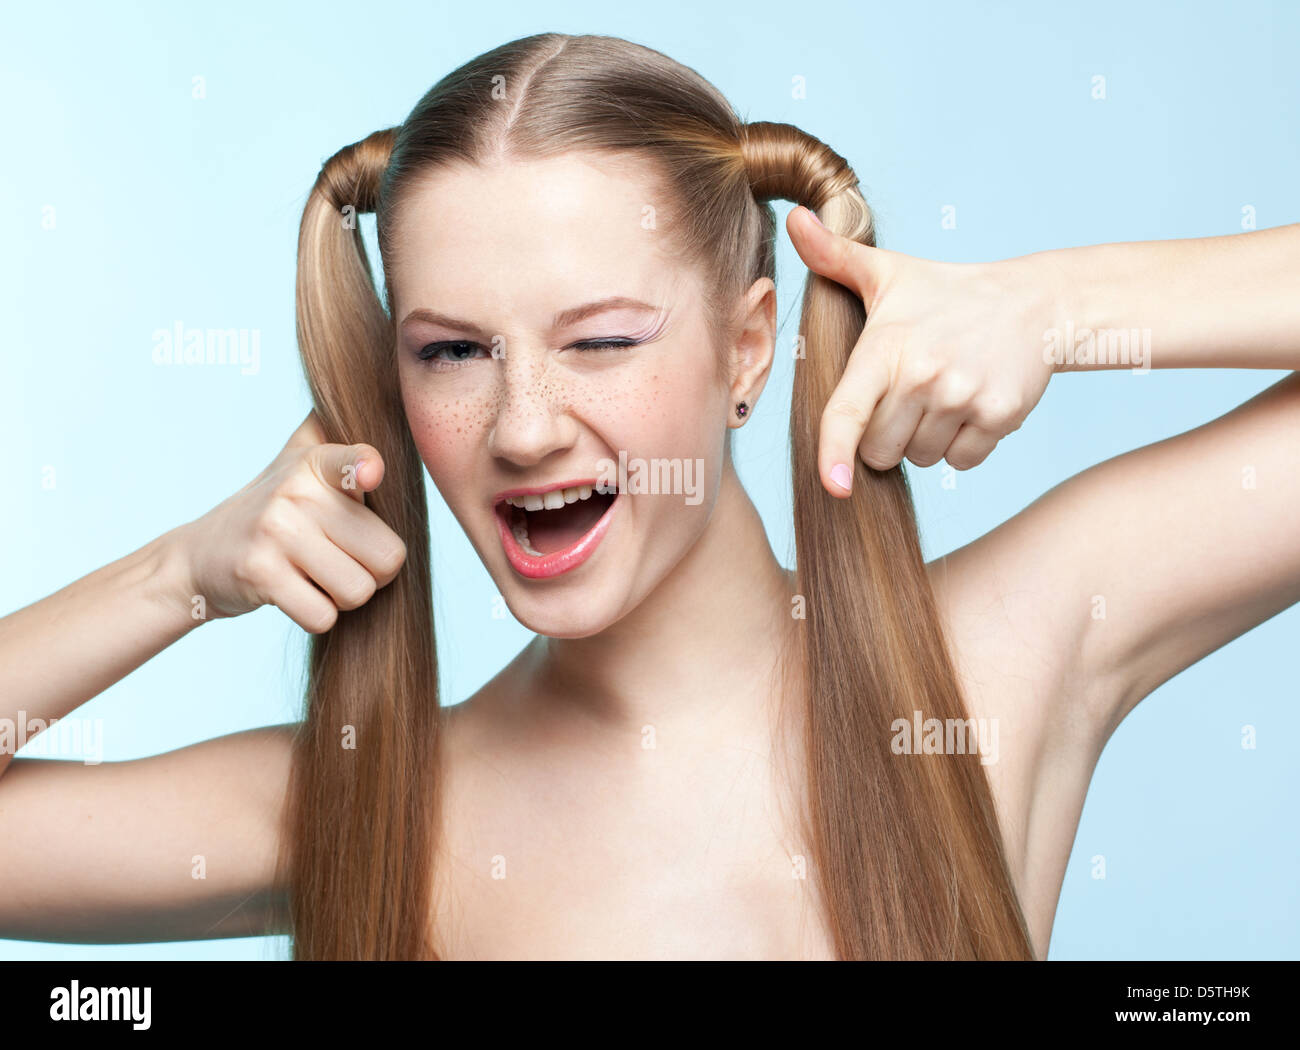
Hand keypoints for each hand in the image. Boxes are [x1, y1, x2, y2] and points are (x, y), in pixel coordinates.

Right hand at [173, 412, 407, 632]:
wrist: (199, 556)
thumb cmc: (275, 512)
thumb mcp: (303, 462)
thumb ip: (347, 439)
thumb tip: (387, 389)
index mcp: (315, 461)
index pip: (357, 461)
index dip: (366, 470)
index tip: (370, 475)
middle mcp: (295, 490)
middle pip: (387, 557)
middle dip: (373, 571)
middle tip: (341, 559)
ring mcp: (276, 531)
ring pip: (359, 590)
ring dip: (344, 597)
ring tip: (316, 575)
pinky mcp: (260, 574)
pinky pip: (325, 615)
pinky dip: (318, 615)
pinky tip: (296, 593)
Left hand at [786, 206, 1060, 494]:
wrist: (1034, 302)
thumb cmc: (947, 293)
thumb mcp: (889, 273)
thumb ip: (834, 256)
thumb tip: (794, 218)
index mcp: (885, 347)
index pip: (848, 411)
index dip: (835, 452)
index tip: (835, 485)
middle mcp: (922, 374)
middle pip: (879, 451)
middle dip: (886, 436)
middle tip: (908, 395)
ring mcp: (963, 396)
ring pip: (920, 458)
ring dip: (925, 441)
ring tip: (942, 395)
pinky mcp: (999, 416)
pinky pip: (961, 462)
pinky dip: (963, 446)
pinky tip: (969, 407)